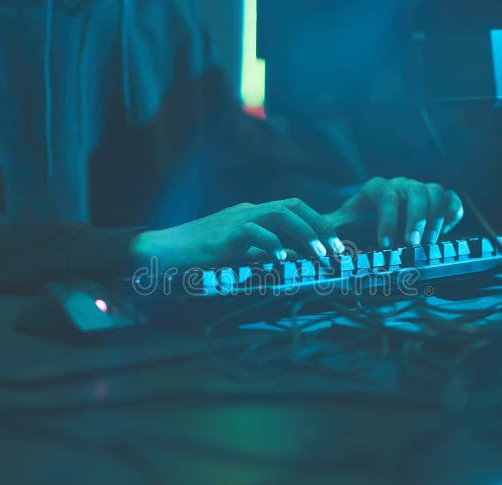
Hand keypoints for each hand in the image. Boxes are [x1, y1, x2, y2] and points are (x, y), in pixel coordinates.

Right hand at [131, 199, 344, 269]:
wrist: (164, 250)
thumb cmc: (199, 255)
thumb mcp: (238, 253)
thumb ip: (262, 252)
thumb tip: (289, 257)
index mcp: (253, 213)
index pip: (295, 209)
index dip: (319, 224)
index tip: (336, 246)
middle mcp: (249, 210)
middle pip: (295, 205)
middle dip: (320, 226)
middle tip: (337, 251)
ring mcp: (237, 218)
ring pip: (281, 214)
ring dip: (305, 234)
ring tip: (319, 256)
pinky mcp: (225, 233)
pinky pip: (255, 232)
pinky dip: (272, 245)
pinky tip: (283, 261)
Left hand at [325, 177, 463, 247]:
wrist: (375, 220)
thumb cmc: (356, 224)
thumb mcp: (340, 226)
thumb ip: (329, 231)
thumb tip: (316, 243)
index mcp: (377, 188)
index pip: (387, 196)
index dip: (388, 220)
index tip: (386, 244)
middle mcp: (402, 185)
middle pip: (417, 191)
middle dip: (416, 219)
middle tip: (412, 246)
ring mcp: (422, 191)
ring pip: (437, 193)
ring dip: (434, 220)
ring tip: (426, 245)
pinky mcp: (439, 202)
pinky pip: (452, 201)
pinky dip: (452, 215)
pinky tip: (444, 234)